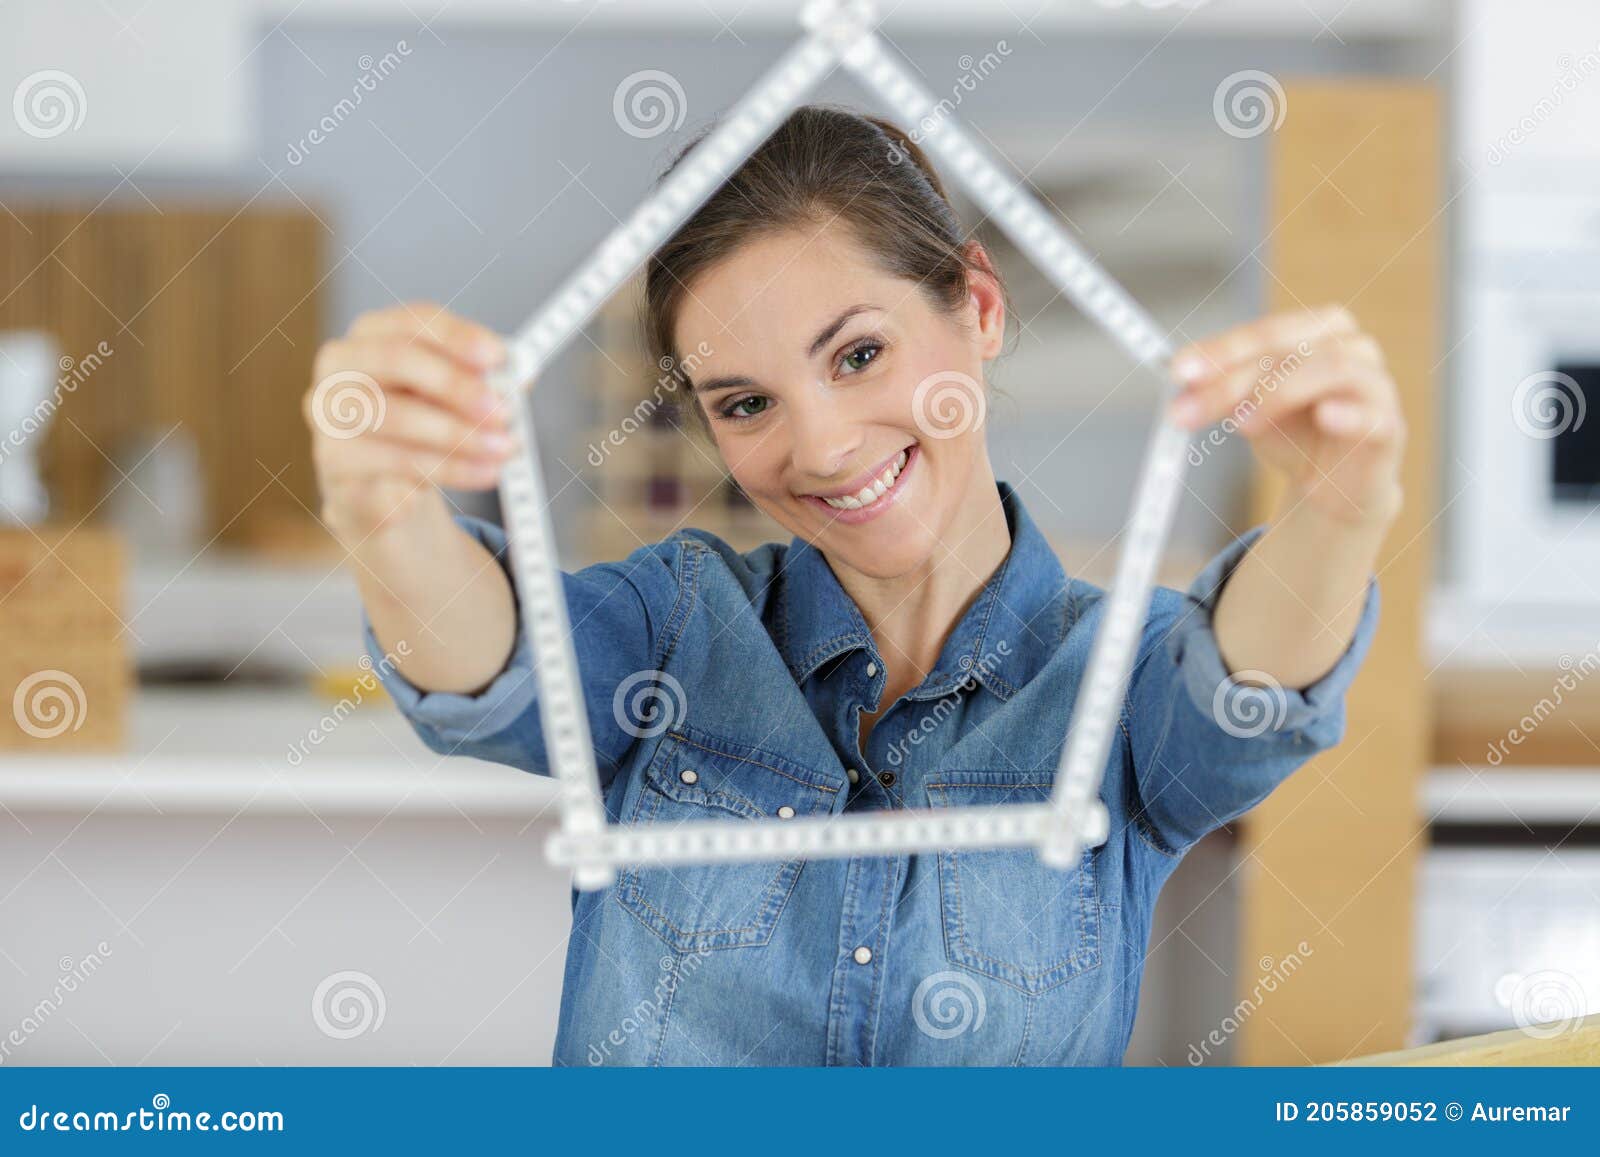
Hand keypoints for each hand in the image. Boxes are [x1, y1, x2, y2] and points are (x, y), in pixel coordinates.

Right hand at [304, 303, 515, 545]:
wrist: (380, 493)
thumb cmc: (419, 430)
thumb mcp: (449, 398)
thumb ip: (485, 382)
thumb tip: (520, 376)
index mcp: (367, 340)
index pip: (411, 321)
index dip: (457, 337)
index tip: (499, 357)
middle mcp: (337, 377)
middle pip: (396, 362)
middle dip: (456, 386)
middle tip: (503, 412)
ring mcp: (329, 429)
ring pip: (395, 421)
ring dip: (459, 440)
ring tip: (502, 453)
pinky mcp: (338, 481)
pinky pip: (388, 479)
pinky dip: (436, 480)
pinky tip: (472, 478)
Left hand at [1166, 305, 1404, 526]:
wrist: (1334, 485)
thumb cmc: (1294, 433)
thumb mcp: (1249, 410)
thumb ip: (1223, 392)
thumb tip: (1183, 381)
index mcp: (1316, 330)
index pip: (1265, 332)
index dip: (1220, 350)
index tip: (1178, 371)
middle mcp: (1350, 345)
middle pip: (1289, 350)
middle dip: (1234, 378)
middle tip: (1190, 407)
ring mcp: (1375, 382)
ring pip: (1329, 369)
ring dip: (1278, 393)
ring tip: (1242, 423)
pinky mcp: (1388, 424)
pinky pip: (1372, 413)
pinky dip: (1347, 413)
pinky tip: (1325, 416)